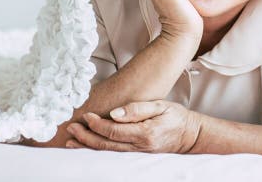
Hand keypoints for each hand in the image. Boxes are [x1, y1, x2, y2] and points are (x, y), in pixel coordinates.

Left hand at [65, 101, 200, 153]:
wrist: (190, 135)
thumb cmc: (175, 117)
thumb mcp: (160, 105)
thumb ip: (137, 109)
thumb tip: (115, 113)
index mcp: (145, 133)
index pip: (113, 131)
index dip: (97, 124)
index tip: (86, 116)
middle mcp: (139, 147)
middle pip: (106, 145)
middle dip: (85, 137)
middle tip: (71, 127)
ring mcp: (138, 155)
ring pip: (107, 153)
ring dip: (87, 147)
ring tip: (71, 141)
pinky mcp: (137, 157)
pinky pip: (114, 155)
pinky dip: (98, 151)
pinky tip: (88, 147)